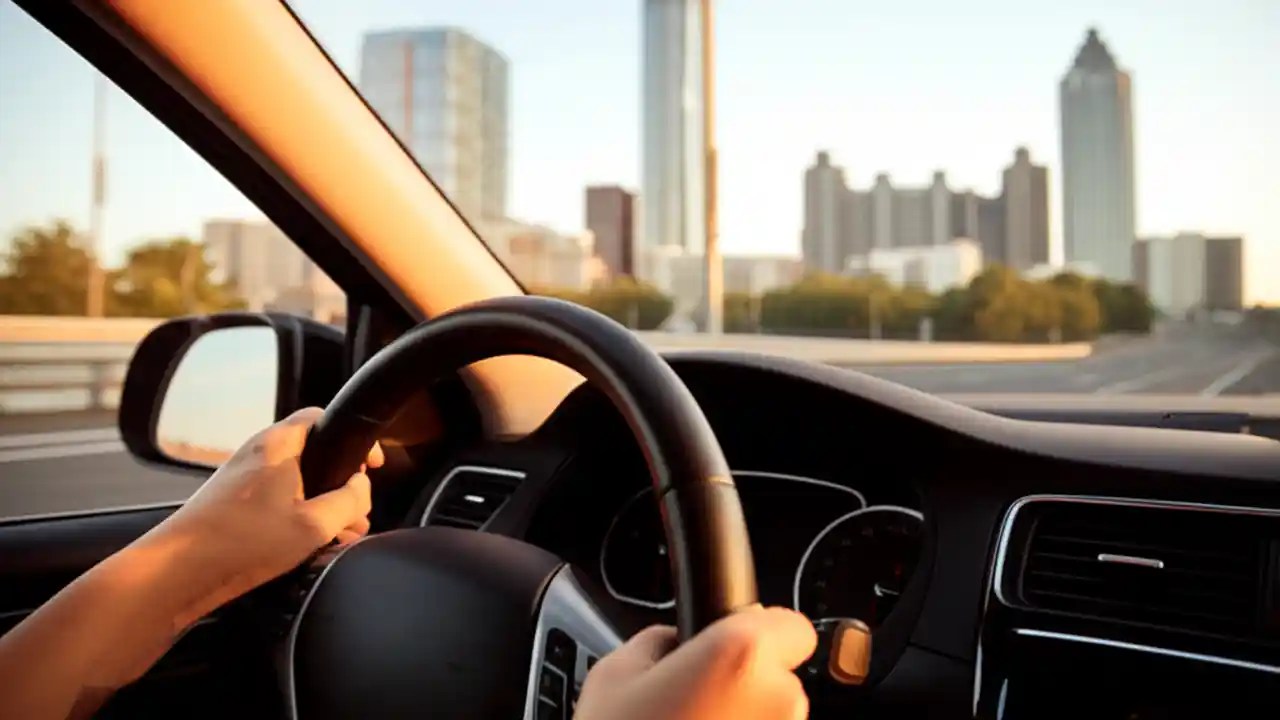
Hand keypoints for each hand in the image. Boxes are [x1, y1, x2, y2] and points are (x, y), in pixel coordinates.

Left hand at [135, 407, 382, 625]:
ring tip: (337, 538)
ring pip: (298, 482)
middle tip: (356, 514)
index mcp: (279, 444)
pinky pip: (278, 500)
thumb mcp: (314, 523)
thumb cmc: (243, 543)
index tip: (372, 466)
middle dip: (342, 486)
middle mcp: (259, 453)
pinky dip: (298, 517)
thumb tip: (362, 487)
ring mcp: (244, 477)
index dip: (354, 440)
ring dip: (323, 507)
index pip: (324, 418)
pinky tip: (307, 548)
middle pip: (316, 456)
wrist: (177, 572)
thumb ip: (350, 501)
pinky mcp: (234, 502)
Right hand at [575, 606, 817, 719]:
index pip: (792, 626)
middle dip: (745, 686)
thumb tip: (676, 642)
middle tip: (694, 704)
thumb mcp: (615, 674)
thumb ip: (660, 642)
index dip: (762, 633)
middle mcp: (778, 700)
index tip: (733, 646)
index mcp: (740, 656)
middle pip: (780, 678)